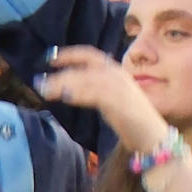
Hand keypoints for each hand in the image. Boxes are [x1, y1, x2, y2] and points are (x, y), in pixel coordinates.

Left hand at [33, 44, 173, 154]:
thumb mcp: (109, 100)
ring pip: (88, 79)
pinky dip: (80, 93)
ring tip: (46, 91)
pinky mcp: (122, 103)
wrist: (153, 138)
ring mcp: (122, 88)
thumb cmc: (131, 120)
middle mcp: (118, 75)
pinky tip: (66, 97)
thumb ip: (92, 90)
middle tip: (39, 82)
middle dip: (61, 73)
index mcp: (116, 71)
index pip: (89, 55)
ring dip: (65, 83)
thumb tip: (66, 87)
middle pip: (85, 67)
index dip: (69, 54)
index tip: (49, 57)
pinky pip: (97, 94)